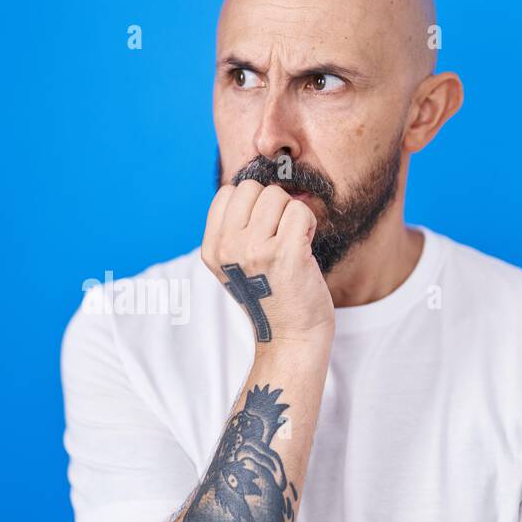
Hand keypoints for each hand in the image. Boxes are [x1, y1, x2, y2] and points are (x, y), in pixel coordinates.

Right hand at [201, 180, 334, 346]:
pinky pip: (300, 211)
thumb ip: (235, 228)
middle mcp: (228, 248)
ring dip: (291, 215)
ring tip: (291, 243)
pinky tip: (305, 248)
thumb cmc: (272, 296)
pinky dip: (309, 224)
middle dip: (272, 205)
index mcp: (212, 249)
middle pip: (252, 188)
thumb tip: (258, 185)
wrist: (291, 336)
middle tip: (279, 236)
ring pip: (277, 195)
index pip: (228, 193)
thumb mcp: (236, 264)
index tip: (262, 230)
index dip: (251, 204)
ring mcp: (255, 250)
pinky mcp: (285, 253)